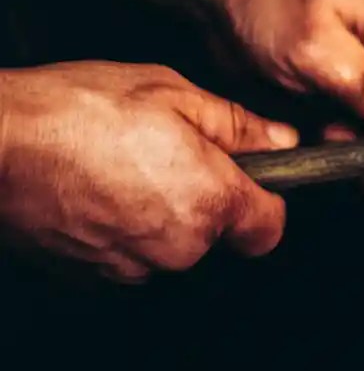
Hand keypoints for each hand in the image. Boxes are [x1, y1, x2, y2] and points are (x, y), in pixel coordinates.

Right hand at [0, 61, 298, 283]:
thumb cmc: (75, 113)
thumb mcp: (172, 93)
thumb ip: (237, 125)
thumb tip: (280, 140)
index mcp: (210, 202)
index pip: (268, 228)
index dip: (262, 200)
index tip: (247, 177)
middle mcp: (178, 247)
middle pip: (217, 236)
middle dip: (204, 199)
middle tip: (169, 153)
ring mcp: (131, 268)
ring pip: (171, 246)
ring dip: (160, 214)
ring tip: (124, 166)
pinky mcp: (92, 277)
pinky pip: (129, 255)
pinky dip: (122, 228)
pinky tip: (97, 189)